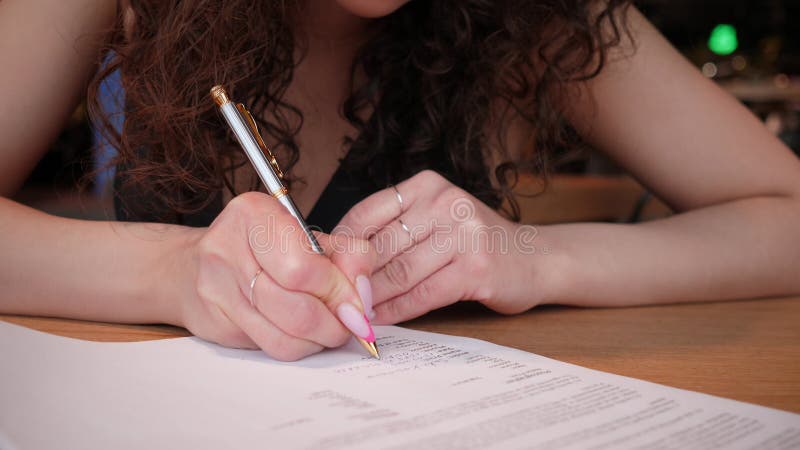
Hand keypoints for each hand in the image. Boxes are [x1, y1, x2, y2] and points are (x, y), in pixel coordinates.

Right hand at [173, 192, 375, 360]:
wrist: (193, 268)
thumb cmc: (263, 248)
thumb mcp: (312, 237)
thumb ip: (347, 256)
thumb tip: (363, 296)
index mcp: (254, 214)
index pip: (304, 268)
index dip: (339, 291)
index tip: (357, 303)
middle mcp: (228, 249)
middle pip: (298, 308)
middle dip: (336, 322)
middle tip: (352, 322)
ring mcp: (217, 291)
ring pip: (287, 337)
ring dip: (321, 338)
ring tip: (331, 327)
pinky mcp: (218, 325)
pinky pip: (273, 349)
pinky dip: (301, 346)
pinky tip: (305, 334)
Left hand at [335, 170, 547, 323]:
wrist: (534, 259)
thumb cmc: (474, 242)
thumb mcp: (435, 219)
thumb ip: (394, 230)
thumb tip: (336, 254)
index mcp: (427, 186)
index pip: (367, 213)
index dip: (339, 245)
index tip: (321, 268)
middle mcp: (445, 204)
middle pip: (380, 246)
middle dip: (350, 277)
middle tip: (329, 299)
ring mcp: (464, 235)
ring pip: (398, 273)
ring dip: (369, 299)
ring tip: (350, 313)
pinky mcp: (476, 269)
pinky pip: (422, 294)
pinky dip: (396, 311)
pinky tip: (380, 320)